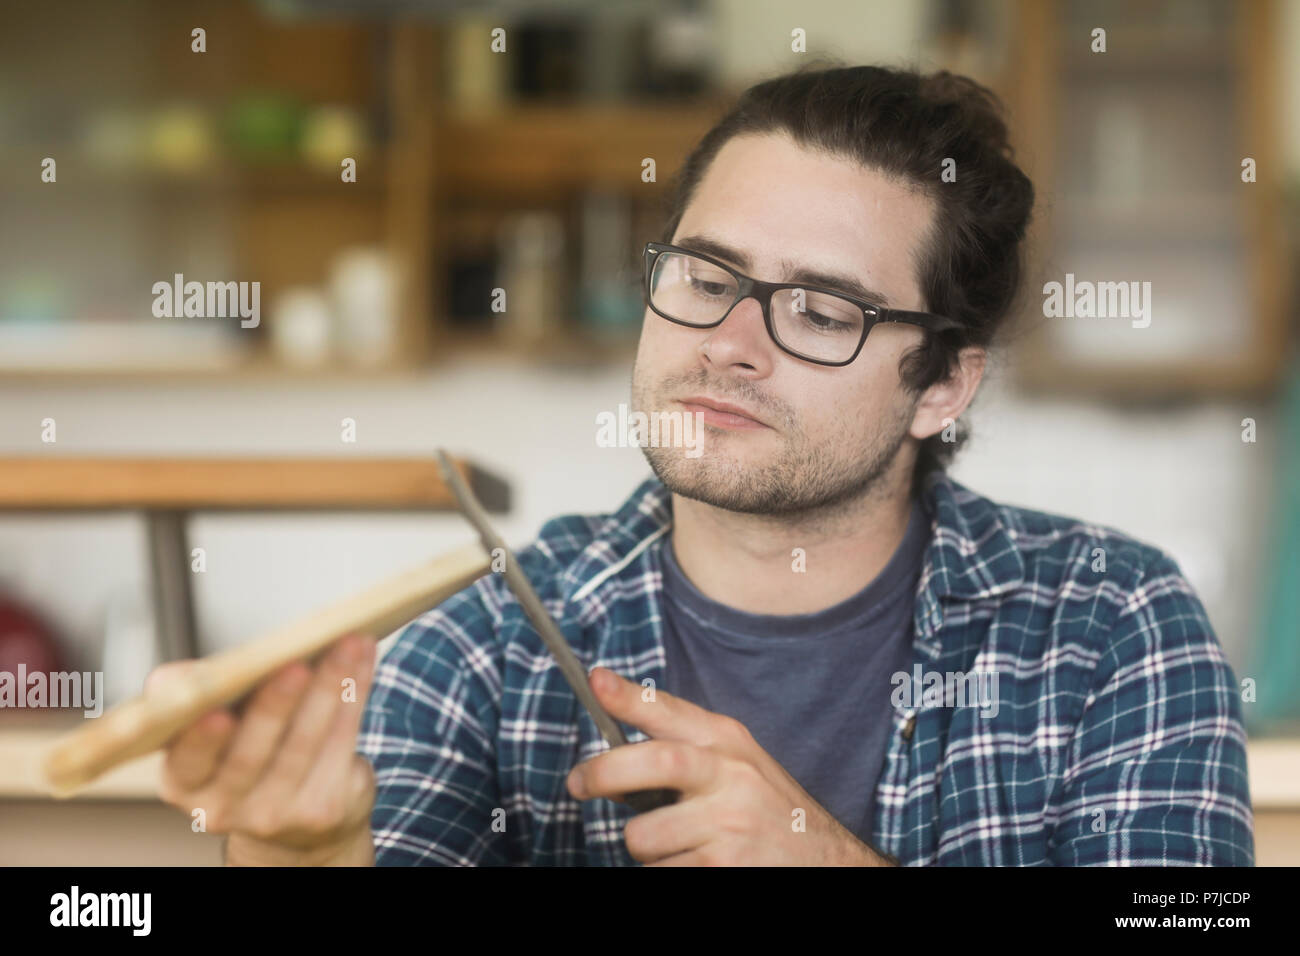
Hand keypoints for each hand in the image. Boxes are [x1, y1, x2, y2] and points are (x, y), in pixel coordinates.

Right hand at [148, 632, 378, 865]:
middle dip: (276, 704)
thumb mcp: (207, 724)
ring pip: (304, 743)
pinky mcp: (323, 808)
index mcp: (184, 782)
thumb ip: (188, 693)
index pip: (188, 762)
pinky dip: (355, 691)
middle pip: (253, 753)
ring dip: (329, 686)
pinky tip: (362, 657)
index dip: (203, 740)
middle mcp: (225, 807)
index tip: (218, 710)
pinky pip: (342, 740)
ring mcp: (277, 813)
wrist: (292, 819)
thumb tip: (170, 680)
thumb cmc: (246, 750)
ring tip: (345, 644)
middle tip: (295, 665)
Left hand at [565, 667, 890, 865]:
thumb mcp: (739, 765)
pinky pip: (664, 872)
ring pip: (644, 836)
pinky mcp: (724, 866)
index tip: (596, 682)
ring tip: (677, 844)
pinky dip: (670, 872)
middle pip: (651, 763)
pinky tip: (700, 863)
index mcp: (729, 743)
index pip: (671, 712)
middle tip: (579, 784)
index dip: (629, 697)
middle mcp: (731, 775)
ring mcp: (729, 823)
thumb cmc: (771, 812)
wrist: (830, 862)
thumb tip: (612, 750)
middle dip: (602, 773)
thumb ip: (686, 750)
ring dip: (647, 847)